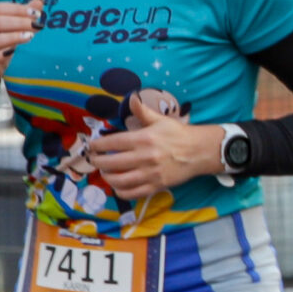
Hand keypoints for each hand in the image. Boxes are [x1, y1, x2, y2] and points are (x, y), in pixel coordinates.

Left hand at [88, 94, 220, 199]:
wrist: (200, 152)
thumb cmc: (179, 134)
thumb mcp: (161, 120)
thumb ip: (142, 111)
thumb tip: (131, 97)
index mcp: (143, 139)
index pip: (112, 143)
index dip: (97, 145)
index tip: (92, 146)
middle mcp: (145, 157)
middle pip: (110, 163)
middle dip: (97, 161)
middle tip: (94, 159)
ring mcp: (150, 174)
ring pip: (118, 180)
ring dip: (106, 177)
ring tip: (105, 172)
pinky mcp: (156, 186)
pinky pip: (132, 193)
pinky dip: (121, 191)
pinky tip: (118, 185)